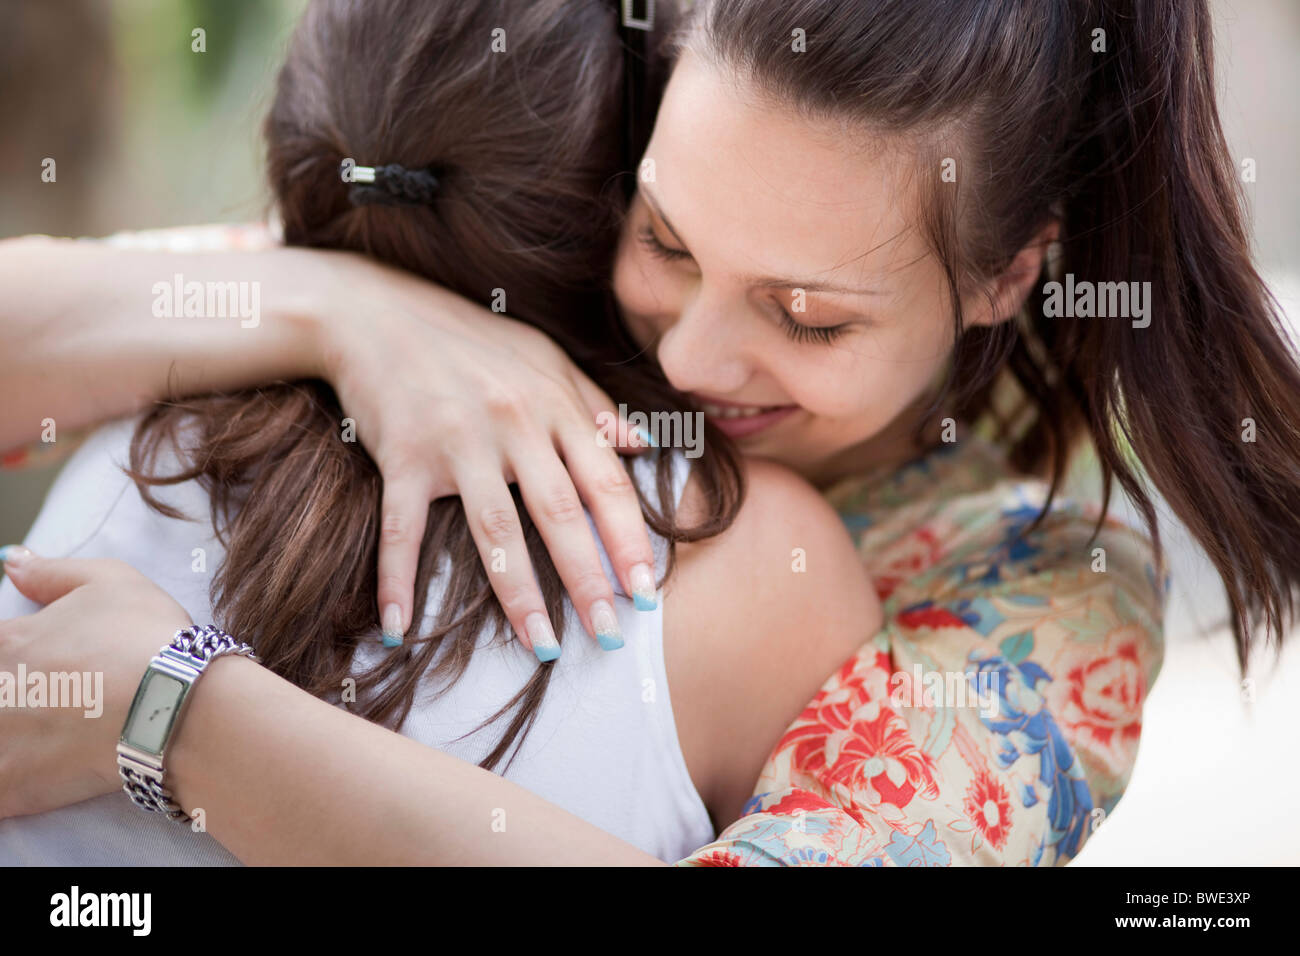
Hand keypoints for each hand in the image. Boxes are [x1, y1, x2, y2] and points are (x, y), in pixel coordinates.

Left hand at [0, 547, 191, 818]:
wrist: (176, 703)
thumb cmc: (147, 637)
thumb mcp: (111, 581)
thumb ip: (51, 572)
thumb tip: (12, 561)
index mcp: (6, 642)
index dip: (11, 659)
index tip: (37, 671)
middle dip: (13, 698)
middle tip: (53, 702)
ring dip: (9, 738)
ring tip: (47, 736)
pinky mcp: (10, 788)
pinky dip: (10, 785)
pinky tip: (33, 778)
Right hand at [315, 256, 659, 656]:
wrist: (375, 311)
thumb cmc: (469, 340)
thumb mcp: (543, 358)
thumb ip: (593, 405)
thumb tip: (644, 445)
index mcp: (553, 405)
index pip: (605, 483)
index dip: (630, 541)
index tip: (648, 593)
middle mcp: (513, 424)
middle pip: (559, 514)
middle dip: (590, 580)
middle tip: (611, 636)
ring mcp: (456, 441)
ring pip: (494, 530)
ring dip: (520, 596)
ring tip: (545, 648)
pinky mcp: (402, 455)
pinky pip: (401, 527)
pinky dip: (397, 580)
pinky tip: (401, 629)